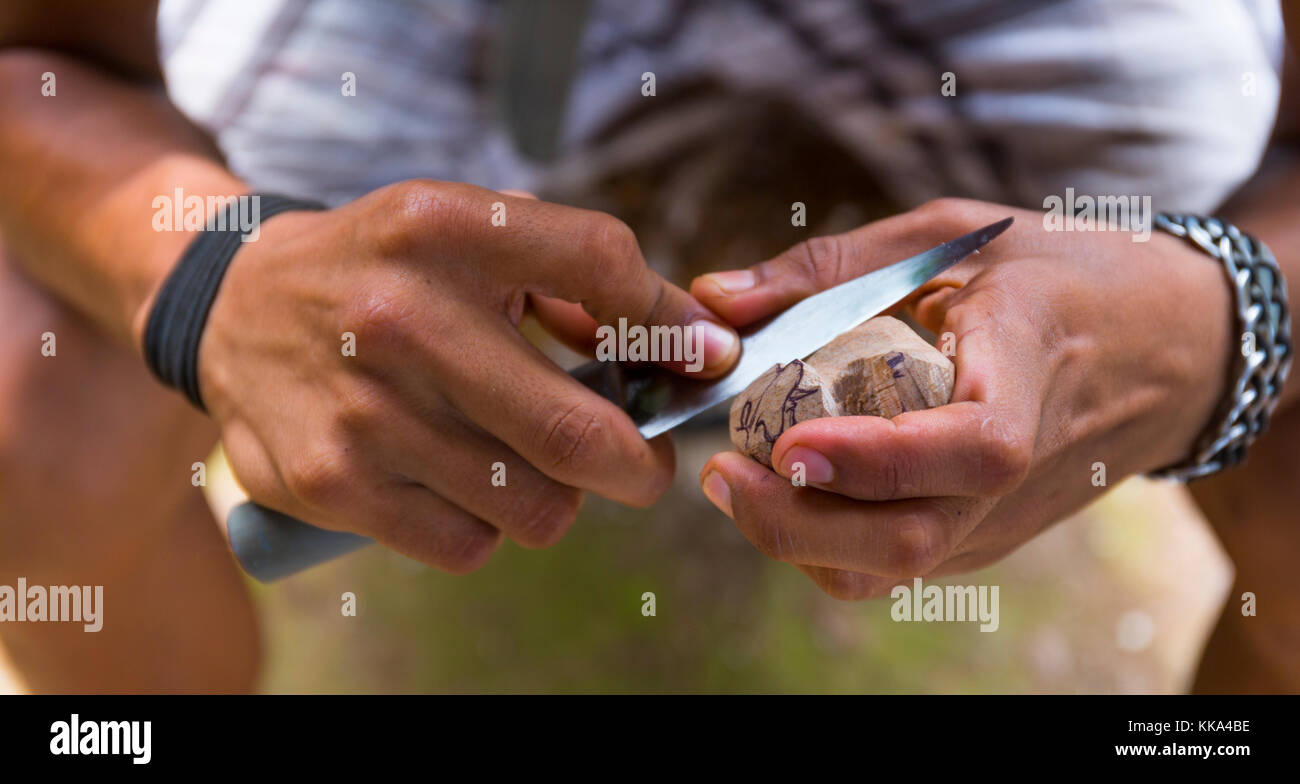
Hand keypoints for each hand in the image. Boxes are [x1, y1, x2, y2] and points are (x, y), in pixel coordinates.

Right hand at [190, 180, 739, 570]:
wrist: (234, 308)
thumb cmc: (386, 271)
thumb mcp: (469, 233)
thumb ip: (580, 277)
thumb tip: (690, 348)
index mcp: (444, 228)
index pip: (602, 264)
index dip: (672, 325)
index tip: (702, 359)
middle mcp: (400, 317)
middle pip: (579, 435)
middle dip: (640, 466)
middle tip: (640, 463)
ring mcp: (361, 411)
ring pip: (536, 508)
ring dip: (554, 497)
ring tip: (522, 460)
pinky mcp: (330, 484)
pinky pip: (469, 545)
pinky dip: (487, 526)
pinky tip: (459, 482)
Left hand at [690, 198, 1234, 597]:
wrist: (1169, 345)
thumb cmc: (1061, 275)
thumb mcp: (953, 236)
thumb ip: (829, 266)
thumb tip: (716, 299)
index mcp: (1031, 374)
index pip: (971, 450)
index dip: (877, 460)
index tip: (790, 442)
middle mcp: (1020, 470)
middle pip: (910, 540)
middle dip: (796, 522)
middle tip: (721, 471)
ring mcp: (1002, 516)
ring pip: (891, 569)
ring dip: (798, 538)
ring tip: (737, 477)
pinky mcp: (984, 536)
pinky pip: (895, 563)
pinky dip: (825, 539)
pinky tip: (787, 488)